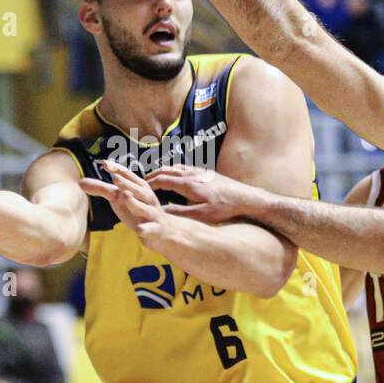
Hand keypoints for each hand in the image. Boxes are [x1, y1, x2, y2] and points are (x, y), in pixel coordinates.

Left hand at [79, 159, 169, 245]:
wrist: (163, 231)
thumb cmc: (138, 210)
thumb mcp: (120, 198)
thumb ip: (102, 189)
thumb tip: (80, 182)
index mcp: (140, 188)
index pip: (128, 176)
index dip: (117, 169)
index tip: (104, 163)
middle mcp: (147, 198)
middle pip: (138, 189)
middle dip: (127, 183)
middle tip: (114, 177)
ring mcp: (151, 214)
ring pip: (144, 208)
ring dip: (135, 202)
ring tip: (125, 196)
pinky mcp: (154, 229)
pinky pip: (150, 229)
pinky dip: (145, 229)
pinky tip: (139, 230)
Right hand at [146, 164, 262, 223]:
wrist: (246, 197)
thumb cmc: (224, 207)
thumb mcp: (201, 215)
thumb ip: (179, 213)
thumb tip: (160, 212)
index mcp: (188, 184)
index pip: (161, 180)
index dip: (147, 185)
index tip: (138, 190)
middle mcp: (191, 174)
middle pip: (165, 170)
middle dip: (151, 176)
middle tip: (140, 183)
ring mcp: (199, 171)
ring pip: (174, 167)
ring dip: (161, 172)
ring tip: (153, 179)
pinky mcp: (205, 172)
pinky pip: (183, 167)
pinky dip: (172, 171)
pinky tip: (174, 177)